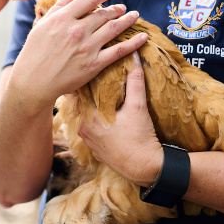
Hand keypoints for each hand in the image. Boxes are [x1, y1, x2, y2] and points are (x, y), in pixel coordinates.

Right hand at [10, 0, 147, 109]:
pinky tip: (143, 37)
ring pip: (113, 28)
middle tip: (123, 7)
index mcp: (62, 18)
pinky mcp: (94, 64)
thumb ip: (60, 4)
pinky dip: (133, 43)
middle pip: (104, 14)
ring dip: (127, 20)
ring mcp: (86, 47)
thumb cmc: (34, 52)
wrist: (33, 82)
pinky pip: (119, 50)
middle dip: (116, 8)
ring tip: (134, 15)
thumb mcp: (43, 24)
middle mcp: (76, 30)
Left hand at [78, 53, 162, 185]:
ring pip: (84, 119)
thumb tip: (134, 56)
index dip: (80, 81)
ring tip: (98, 98)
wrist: (145, 167)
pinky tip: (105, 119)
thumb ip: (134, 80)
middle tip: (90, 80)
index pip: (78, 93)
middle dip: (86, 95)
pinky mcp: (95, 150)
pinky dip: (94, 124)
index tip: (82, 70)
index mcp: (89, 117)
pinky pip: (90, 132)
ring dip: (90, 110)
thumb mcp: (138, 106)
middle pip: (81, 106)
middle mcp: (83, 129)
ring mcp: (88, 141)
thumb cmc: (140, 137)